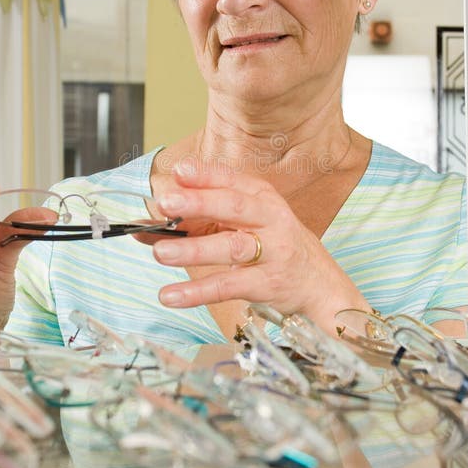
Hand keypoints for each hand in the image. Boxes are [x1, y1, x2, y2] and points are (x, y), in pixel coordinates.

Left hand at [152, 162, 367, 334]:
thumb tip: (145, 225)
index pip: (232, 180)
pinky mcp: (269, 284)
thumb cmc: (276, 249)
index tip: (179, 171)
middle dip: (199, 203)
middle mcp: (272, 219)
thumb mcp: (246, 226)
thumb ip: (198, 222)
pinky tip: (170, 295)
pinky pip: (230, 286)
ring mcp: (274, 252)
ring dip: (194, 250)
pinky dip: (197, 292)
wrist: (321, 286)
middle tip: (166, 203)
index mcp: (263, 198)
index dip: (206, 175)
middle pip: (234, 206)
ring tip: (160, 253)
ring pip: (231, 247)